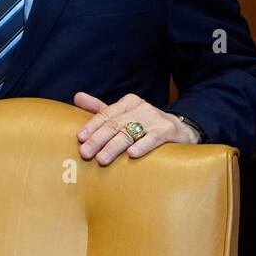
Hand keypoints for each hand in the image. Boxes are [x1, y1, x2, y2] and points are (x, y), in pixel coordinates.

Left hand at [73, 92, 197, 165]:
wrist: (179, 129)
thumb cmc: (144, 124)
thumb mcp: (123, 114)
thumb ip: (100, 108)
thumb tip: (77, 96)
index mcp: (128, 102)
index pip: (106, 114)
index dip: (92, 126)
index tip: (80, 138)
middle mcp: (141, 108)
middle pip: (115, 124)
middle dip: (98, 139)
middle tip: (85, 153)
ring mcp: (154, 119)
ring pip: (130, 133)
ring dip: (114, 147)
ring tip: (102, 159)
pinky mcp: (167, 131)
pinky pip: (153, 138)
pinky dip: (142, 146)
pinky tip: (132, 154)